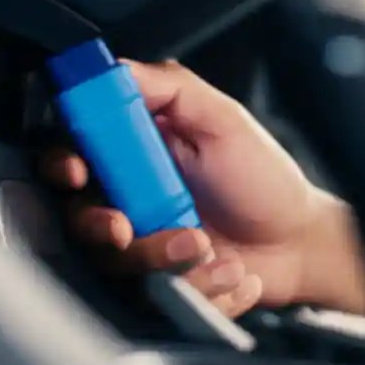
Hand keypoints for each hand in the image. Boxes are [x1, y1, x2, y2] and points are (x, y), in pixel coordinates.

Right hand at [42, 59, 332, 317]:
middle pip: (78, 215)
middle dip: (97, 224)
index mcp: (137, 154)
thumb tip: (117, 67)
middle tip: (124, 229)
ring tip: (204, 246)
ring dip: (160, 257)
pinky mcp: (162, 286)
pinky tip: (229, 270)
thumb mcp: (224, 120)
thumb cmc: (263, 178)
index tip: (78, 171)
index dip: (64, 161)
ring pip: (116, 263)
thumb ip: (172, 89)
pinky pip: (154, 297)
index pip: (76, 151)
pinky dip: (197, 286)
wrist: (300, 242)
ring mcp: (144, 247)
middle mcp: (131, 201)